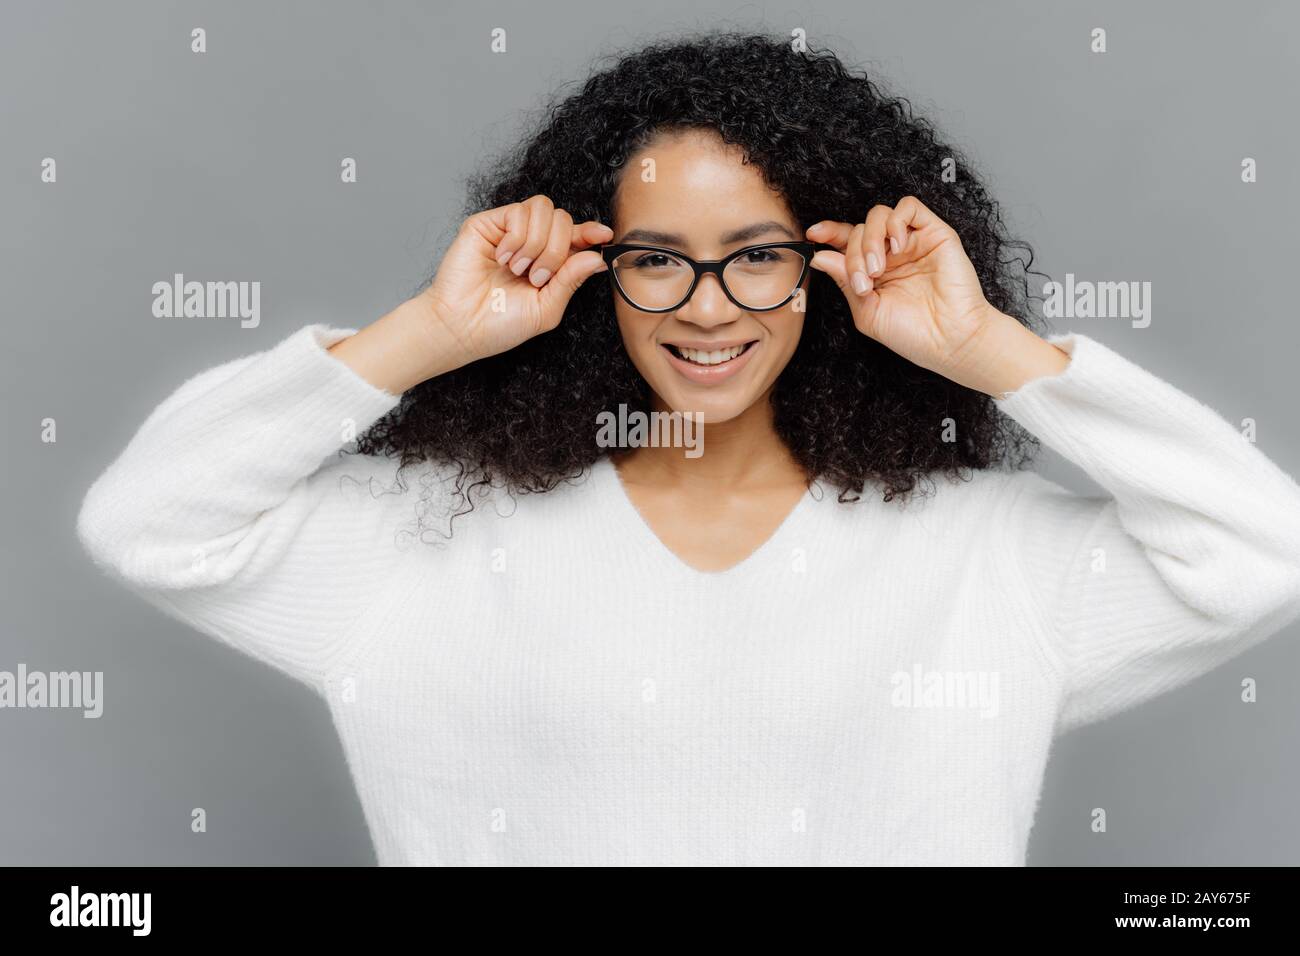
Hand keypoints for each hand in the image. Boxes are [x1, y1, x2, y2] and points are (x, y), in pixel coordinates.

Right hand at [413, 195, 611, 374]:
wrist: (462, 327)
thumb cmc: (500, 324)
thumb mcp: (546, 308)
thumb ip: (570, 281)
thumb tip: (597, 258)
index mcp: (549, 263)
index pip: (576, 236)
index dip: (591, 231)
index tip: (604, 235)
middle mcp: (531, 243)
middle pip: (563, 219)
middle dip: (557, 250)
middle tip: (537, 278)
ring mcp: (509, 231)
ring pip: (544, 209)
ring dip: (537, 243)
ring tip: (518, 269)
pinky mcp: (488, 223)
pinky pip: (519, 211)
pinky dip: (517, 238)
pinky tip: (503, 258)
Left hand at [807, 196, 1067, 395]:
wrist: (950, 340)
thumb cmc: (912, 333)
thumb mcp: (867, 311)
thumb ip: (844, 282)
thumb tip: (820, 257)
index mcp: (873, 271)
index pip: (847, 242)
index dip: (828, 233)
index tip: (812, 235)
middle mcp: (891, 254)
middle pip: (858, 230)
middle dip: (852, 253)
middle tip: (863, 280)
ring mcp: (912, 242)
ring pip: (879, 215)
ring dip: (870, 239)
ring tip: (879, 269)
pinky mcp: (934, 233)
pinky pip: (909, 206)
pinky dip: (895, 222)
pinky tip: (896, 248)